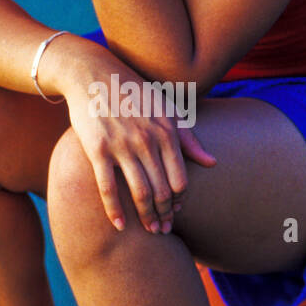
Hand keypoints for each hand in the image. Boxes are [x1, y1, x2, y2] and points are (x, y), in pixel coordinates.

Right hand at [62, 56, 216, 233]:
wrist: (93, 74)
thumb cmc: (134, 93)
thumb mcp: (167, 110)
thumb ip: (189, 138)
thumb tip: (212, 163)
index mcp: (167, 132)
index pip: (181, 179)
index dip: (180, 201)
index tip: (176, 212)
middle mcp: (148, 140)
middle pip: (163, 191)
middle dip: (165, 215)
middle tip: (164, 230)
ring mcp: (122, 146)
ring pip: (140, 193)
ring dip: (146, 218)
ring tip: (150, 232)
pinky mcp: (97, 150)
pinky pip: (108, 188)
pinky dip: (115, 211)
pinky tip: (119, 227)